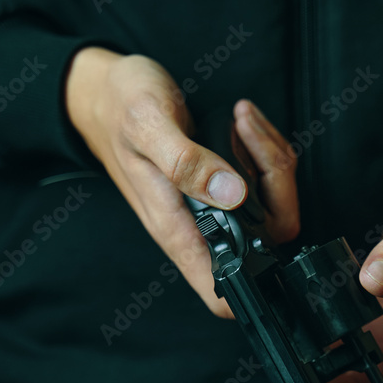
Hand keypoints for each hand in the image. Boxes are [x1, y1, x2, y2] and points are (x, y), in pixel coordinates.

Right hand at [65, 48, 298, 316]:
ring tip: (242, 121)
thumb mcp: (148, 127)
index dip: (254, 285)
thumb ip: (185, 163)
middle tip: (254, 138)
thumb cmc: (120, 111)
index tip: (268, 231)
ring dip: (271, 155)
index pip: (221, 288)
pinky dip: (264, 146)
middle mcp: (199, 223)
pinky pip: (267, 177)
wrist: (103, 94)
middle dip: (279, 182)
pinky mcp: (225, 183)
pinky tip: (241, 123)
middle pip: (271, 234)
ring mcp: (215, 204)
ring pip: (275, 202)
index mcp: (177, 226)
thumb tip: (231, 195)